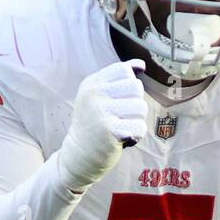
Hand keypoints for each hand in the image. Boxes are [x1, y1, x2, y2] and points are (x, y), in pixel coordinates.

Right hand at [58, 60, 146, 191]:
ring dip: (137, 121)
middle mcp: (95, 94)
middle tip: (123, 117)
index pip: (124, 70)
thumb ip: (118, 78)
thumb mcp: (98, 96)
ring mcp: (101, 112)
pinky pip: (140, 126)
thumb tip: (141, 64)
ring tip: (123, 127)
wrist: (78, 155)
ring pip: (141, 107)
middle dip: (136, 104)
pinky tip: (125, 138)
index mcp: (92, 83)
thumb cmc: (93, 125)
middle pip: (136, 88)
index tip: (121, 99)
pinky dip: (137, 135)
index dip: (130, 85)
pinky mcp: (110, 131)